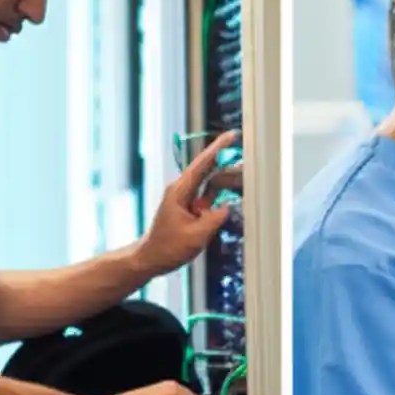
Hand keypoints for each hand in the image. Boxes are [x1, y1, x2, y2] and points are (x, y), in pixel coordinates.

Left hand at [136, 131, 239, 275]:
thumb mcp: (196, 235)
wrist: (151, 258)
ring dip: (224, 178)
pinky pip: (206, 196)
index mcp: (179, 192)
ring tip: (242, 173)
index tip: (231, 136)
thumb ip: (215, 218)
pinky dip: (218, 193)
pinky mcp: (188, 208)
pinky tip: (231, 192)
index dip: (217, 149)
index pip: (201, 164)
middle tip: (243, 152)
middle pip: (206, 170)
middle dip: (224, 160)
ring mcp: (184, 199)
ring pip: (208, 183)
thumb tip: (227, 206)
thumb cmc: (167, 248)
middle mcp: (181, 191)